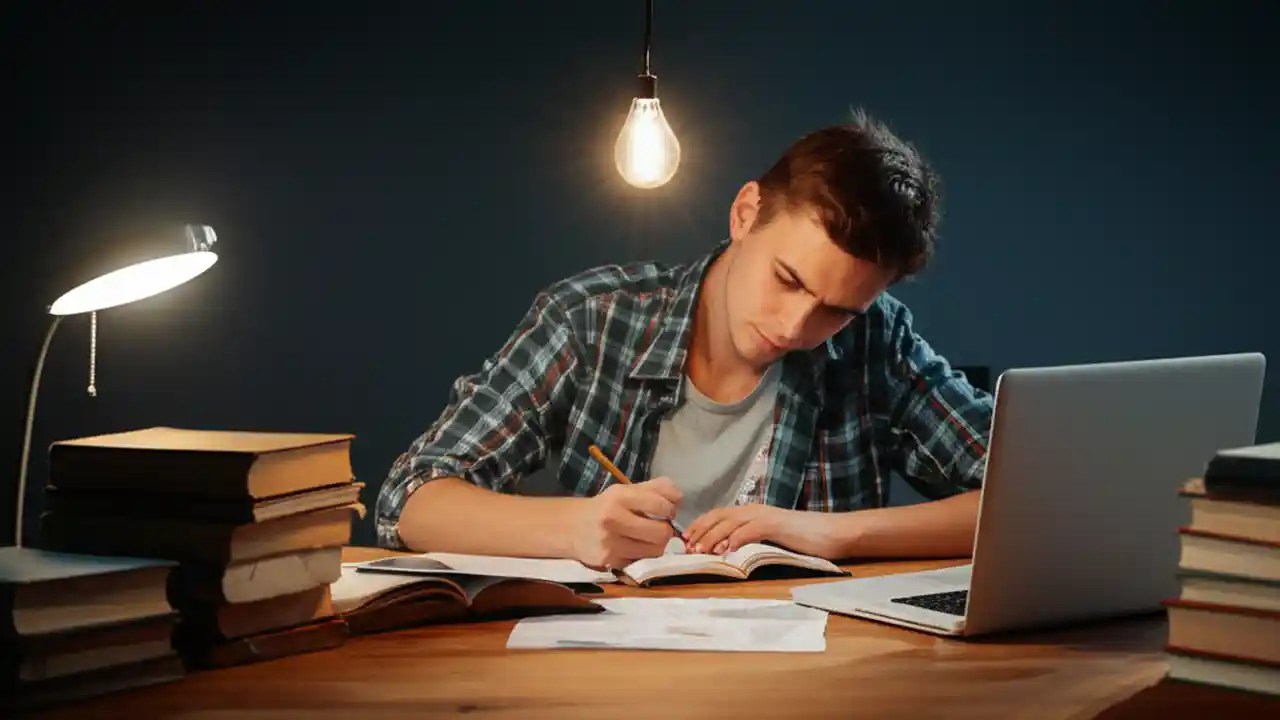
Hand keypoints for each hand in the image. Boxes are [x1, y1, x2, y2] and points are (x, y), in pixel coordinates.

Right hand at [571, 477, 681, 568]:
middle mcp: (613, 519)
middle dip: (666, 531)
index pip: (661, 505)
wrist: (573, 527)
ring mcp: (610, 542)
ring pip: (654, 550)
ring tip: (648, 539)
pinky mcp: (610, 561)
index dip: (670, 510)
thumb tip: (680, 497)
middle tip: (659, 528)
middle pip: (661, 533)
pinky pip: (641, 561)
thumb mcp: (627, 490)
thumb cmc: (607, 506)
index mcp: (620, 496)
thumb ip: (656, 488)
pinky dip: (642, 555)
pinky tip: (634, 547)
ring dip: (656, 545)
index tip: (666, 511)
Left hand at [683, 504, 838, 558]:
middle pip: (719, 516)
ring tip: (699, 551)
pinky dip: (735, 539)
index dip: (700, 527)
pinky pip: (750, 530)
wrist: (831, 533)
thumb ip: (751, 539)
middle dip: (700, 532)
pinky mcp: (776, 524)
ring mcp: (765, 515)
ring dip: (712, 536)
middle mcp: (754, 510)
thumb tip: (727, 549)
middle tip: (687, 549)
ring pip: (730, 522)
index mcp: (751, 512)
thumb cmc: (803, 539)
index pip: (718, 515)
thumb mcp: (770, 538)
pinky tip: (725, 550)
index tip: (686, 542)